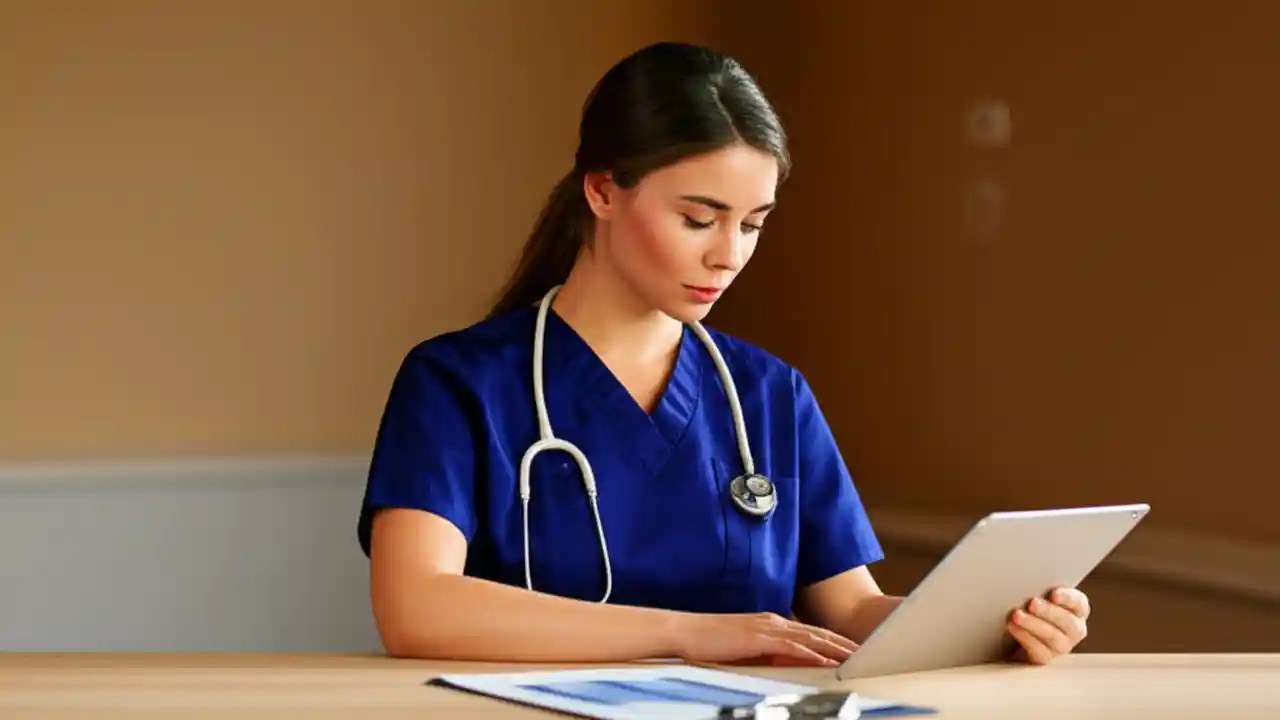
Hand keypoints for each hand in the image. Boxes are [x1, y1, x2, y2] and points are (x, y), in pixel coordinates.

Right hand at [671, 612, 856, 666]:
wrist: (685, 631)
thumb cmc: (710, 643)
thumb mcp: (745, 650)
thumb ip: (766, 654)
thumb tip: (786, 666)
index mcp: (771, 624)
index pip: (810, 633)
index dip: (834, 641)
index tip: (853, 651)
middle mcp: (773, 621)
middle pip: (817, 632)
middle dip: (843, 643)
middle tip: (868, 653)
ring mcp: (766, 627)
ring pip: (810, 637)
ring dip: (835, 648)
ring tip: (857, 657)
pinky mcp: (758, 637)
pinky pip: (791, 647)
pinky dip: (812, 653)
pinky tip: (827, 661)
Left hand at [1007, 587, 1089, 664]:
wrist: (1012, 635)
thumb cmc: (1029, 606)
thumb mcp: (1037, 594)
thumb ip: (1039, 589)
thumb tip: (1026, 579)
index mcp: (1076, 610)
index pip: (1079, 603)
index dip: (1068, 598)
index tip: (1054, 593)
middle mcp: (1074, 629)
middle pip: (1068, 622)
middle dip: (1049, 612)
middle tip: (1033, 603)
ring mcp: (1062, 646)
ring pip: (1053, 638)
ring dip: (1034, 625)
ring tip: (1017, 615)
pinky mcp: (1045, 658)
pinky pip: (1039, 651)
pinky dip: (1025, 638)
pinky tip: (1013, 627)